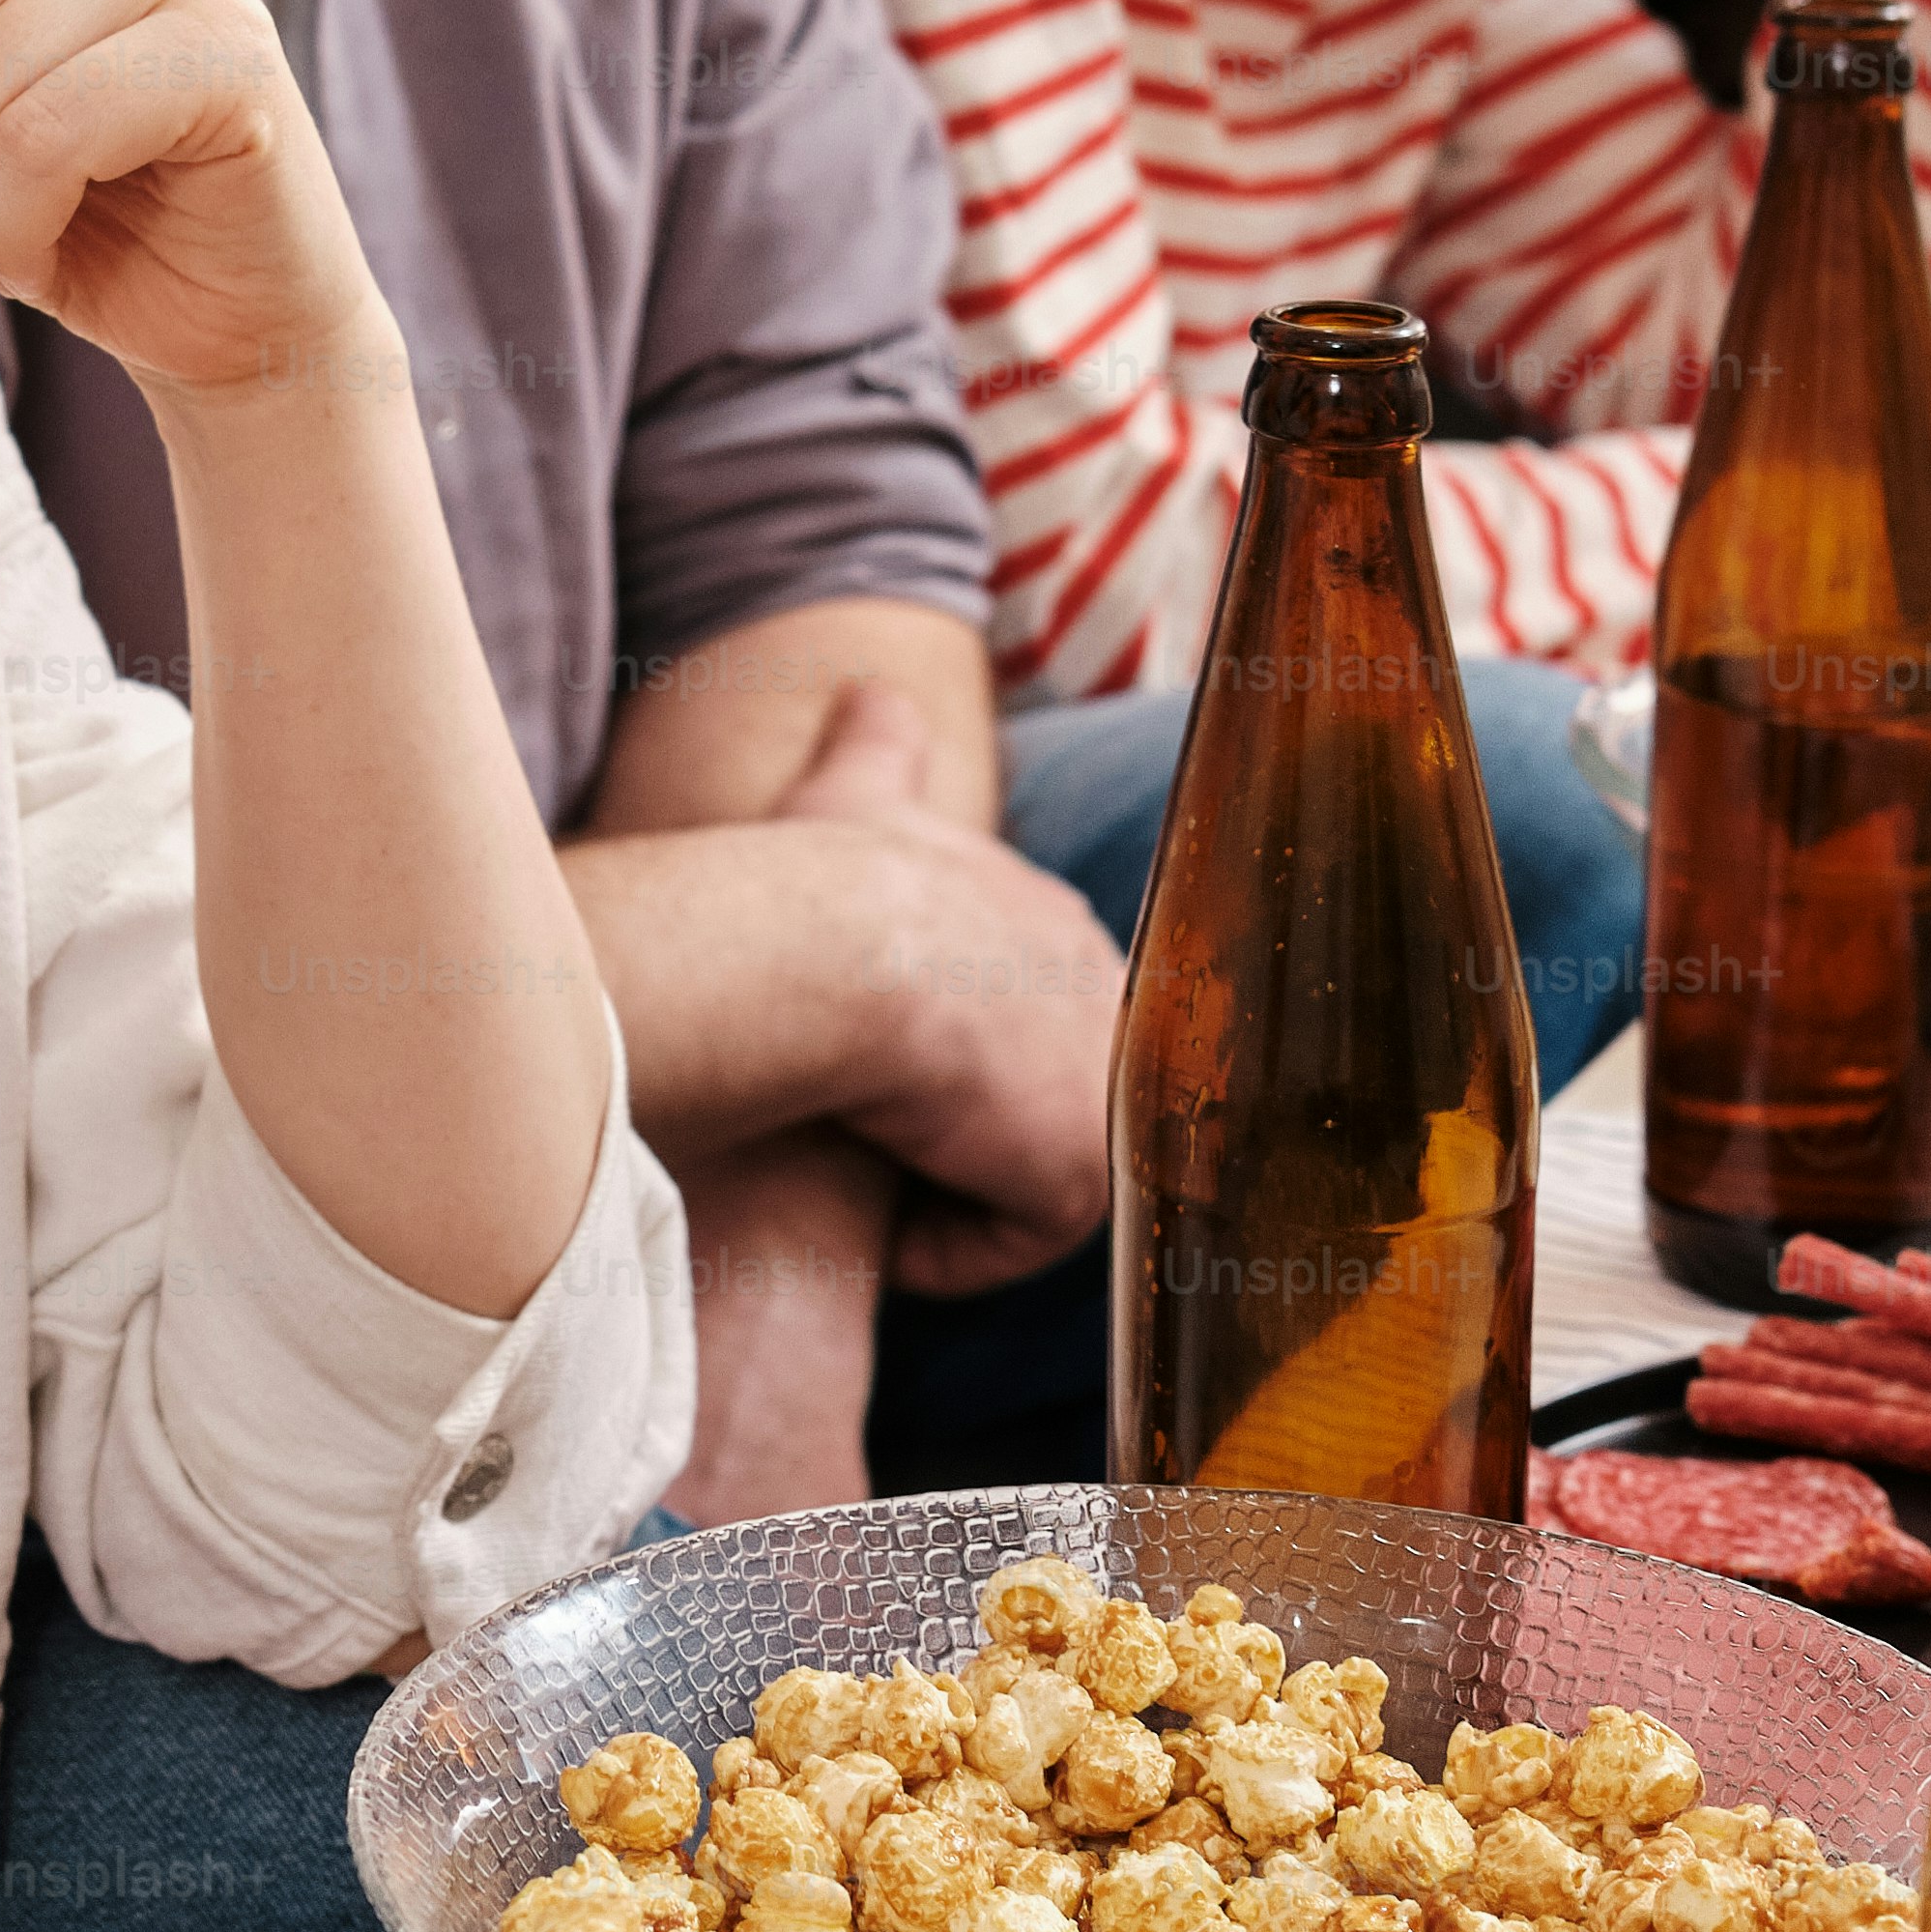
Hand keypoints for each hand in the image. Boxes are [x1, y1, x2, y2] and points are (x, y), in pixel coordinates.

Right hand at [766, 679, 1117, 1294]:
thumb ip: (877, 744)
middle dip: (961, 1123)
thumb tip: (870, 686)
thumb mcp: (854, 793)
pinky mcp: (1081, 1169)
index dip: (952, 1043)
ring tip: (862, 1177)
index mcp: (1053, 920)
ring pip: (1015, 1170)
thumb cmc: (824, 877)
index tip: (875, 1061)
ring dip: (942, 1184)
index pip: (1023, 1002)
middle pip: (1036, 1090)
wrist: (838, 947)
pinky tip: (879, 1221)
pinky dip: (942, 1245)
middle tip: (863, 1132)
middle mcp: (1106, 997)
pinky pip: (1010, 1239)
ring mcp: (1104, 1085)